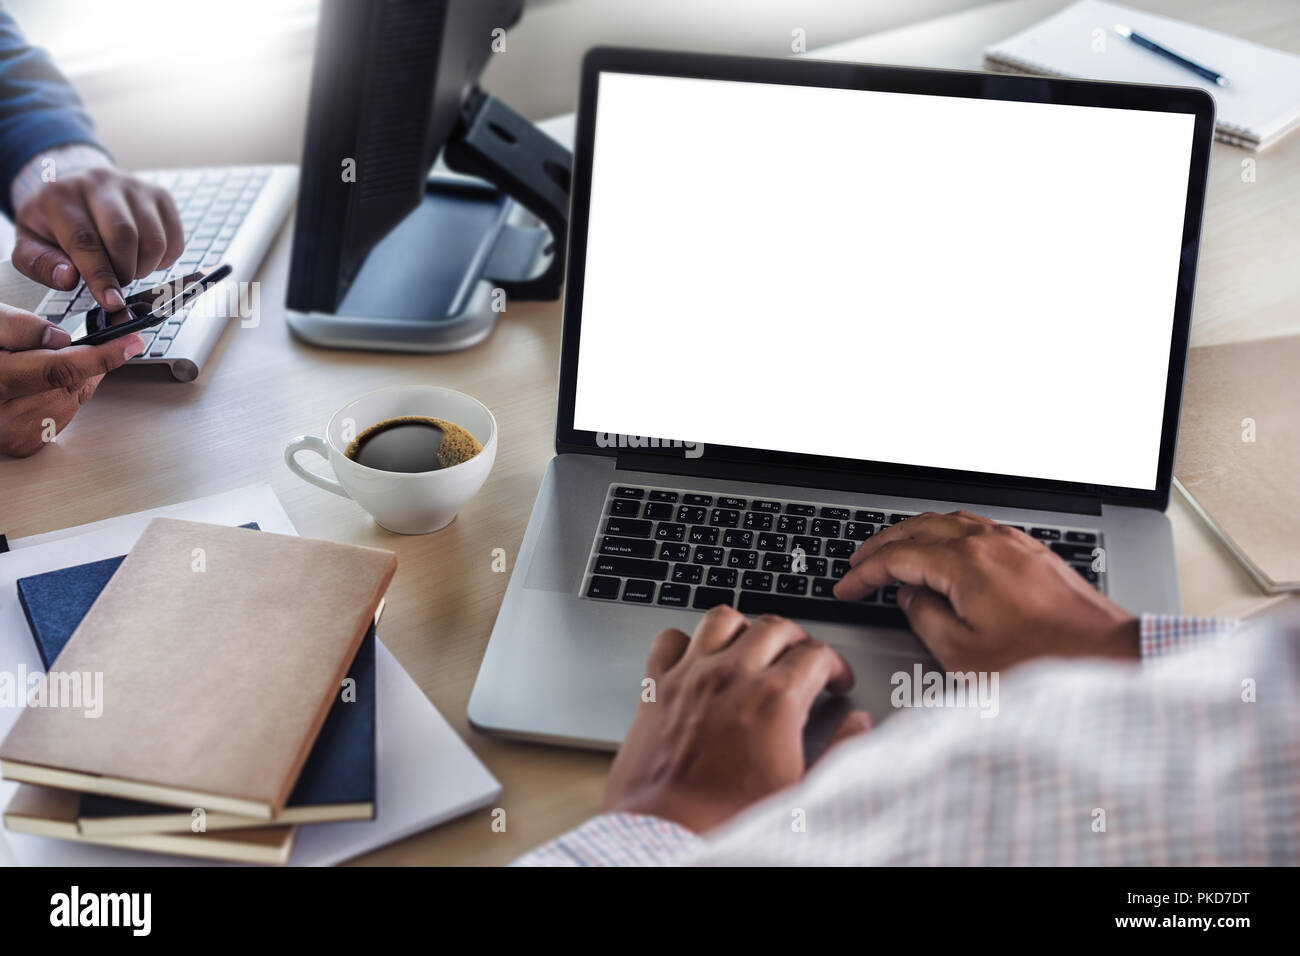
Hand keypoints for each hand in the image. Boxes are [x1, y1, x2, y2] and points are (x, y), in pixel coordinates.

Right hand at [0, 303, 141, 456]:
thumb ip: (17, 326)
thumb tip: (59, 337)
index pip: (60, 368)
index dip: (101, 354)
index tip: (132, 342)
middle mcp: (6, 417)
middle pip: (71, 382)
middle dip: (84, 359)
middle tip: (74, 342)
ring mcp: (17, 434)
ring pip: (72, 398)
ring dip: (69, 377)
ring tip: (37, 364)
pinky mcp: (26, 444)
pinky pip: (61, 413)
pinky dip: (59, 394)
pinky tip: (36, 385)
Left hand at [11, 167, 183, 310]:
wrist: (73, 184)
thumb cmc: (53, 219)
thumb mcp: (29, 242)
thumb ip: (41, 264)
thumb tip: (68, 278)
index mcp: (60, 195)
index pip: (85, 240)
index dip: (101, 276)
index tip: (111, 302)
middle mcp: (99, 183)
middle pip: (125, 235)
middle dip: (125, 271)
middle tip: (116, 283)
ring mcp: (134, 186)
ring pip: (154, 239)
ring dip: (145, 267)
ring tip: (127, 268)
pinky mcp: (159, 195)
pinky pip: (174, 239)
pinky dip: (163, 260)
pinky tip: (142, 257)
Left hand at [603, 606, 869, 832]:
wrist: (667, 834)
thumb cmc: (730, 820)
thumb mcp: (803, 794)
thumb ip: (841, 751)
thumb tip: (860, 724)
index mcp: (775, 700)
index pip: (816, 654)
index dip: (834, 665)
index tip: (835, 681)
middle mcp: (732, 676)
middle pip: (774, 627)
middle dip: (797, 639)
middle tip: (802, 661)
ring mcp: (691, 677)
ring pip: (722, 619)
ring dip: (744, 629)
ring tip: (753, 648)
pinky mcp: (657, 687)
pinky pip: (670, 639)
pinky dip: (687, 641)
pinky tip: (698, 658)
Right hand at [834, 510, 1138, 672]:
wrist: (1109, 657)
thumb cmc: (1044, 660)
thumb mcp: (963, 654)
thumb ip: (926, 619)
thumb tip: (912, 599)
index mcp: (965, 563)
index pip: (898, 557)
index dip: (864, 573)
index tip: (846, 587)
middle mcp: (989, 542)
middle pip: (919, 528)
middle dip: (882, 545)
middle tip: (859, 563)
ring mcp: (1014, 543)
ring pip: (949, 523)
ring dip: (914, 536)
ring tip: (894, 555)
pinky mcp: (1033, 553)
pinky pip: (976, 529)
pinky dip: (946, 537)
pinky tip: (945, 555)